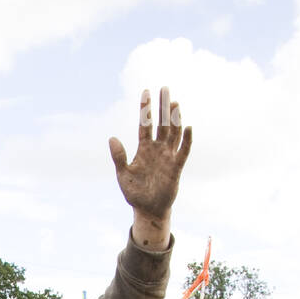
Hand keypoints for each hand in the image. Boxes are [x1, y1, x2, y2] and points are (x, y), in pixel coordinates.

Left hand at [109, 88, 191, 245]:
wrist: (148, 210)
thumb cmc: (135, 193)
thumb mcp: (123, 175)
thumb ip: (119, 157)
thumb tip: (112, 138)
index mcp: (143, 149)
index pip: (144, 124)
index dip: (145, 109)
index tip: (146, 91)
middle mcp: (157, 149)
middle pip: (161, 123)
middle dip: (162, 107)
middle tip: (164, 88)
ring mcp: (168, 156)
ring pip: (173, 133)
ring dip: (175, 118)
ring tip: (174, 102)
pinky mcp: (176, 167)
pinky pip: (183, 151)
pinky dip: (186, 140)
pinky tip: (188, 128)